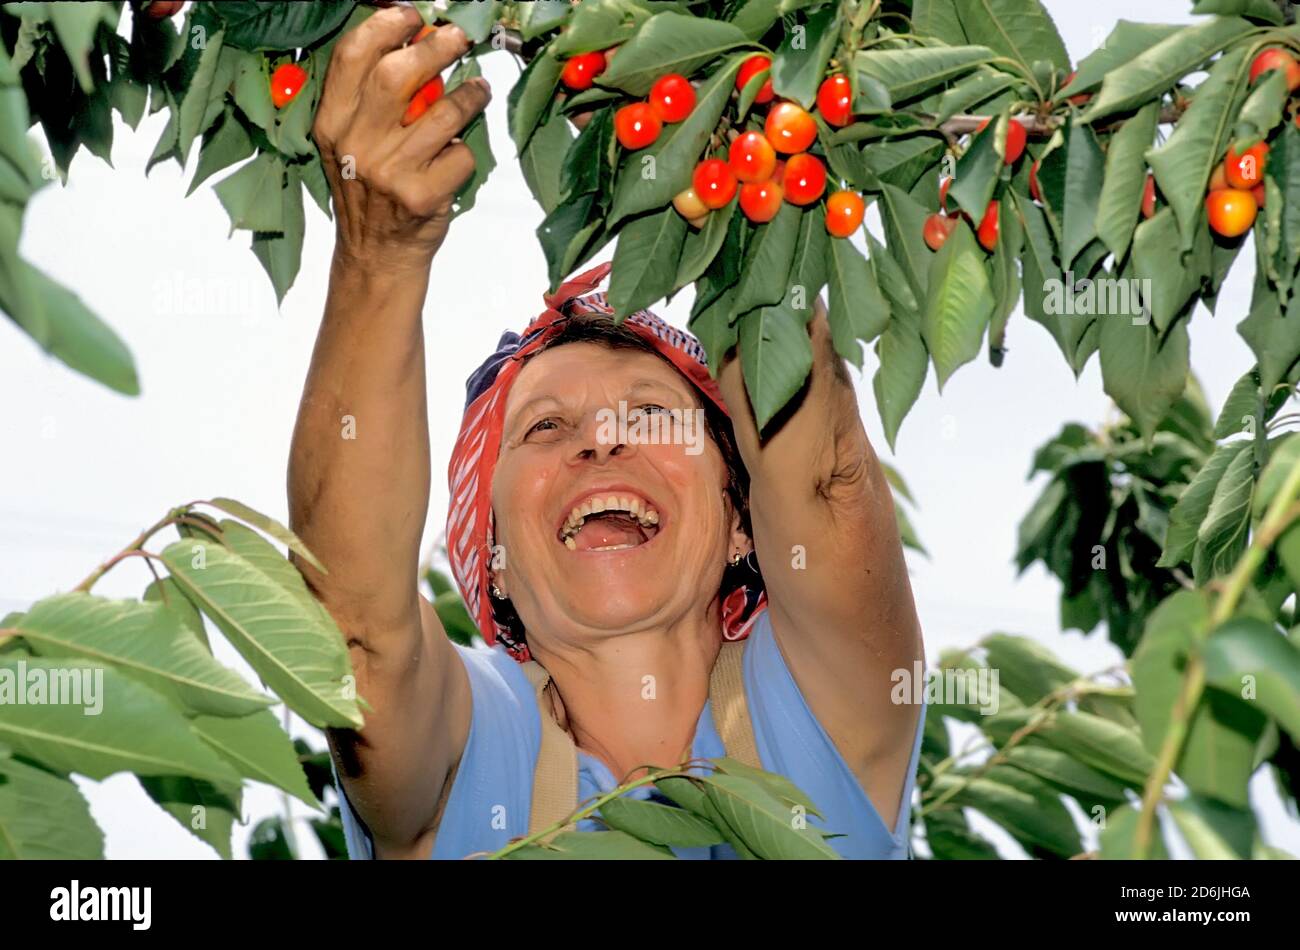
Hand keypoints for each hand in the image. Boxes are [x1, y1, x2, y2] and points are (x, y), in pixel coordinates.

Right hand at [313, 7, 490, 273]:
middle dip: (437, 48)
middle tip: (460, 38)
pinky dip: (467, 152)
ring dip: (469, 95)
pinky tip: (460, 153)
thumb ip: (372, 99)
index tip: (413, 15)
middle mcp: (356, 144)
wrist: (376, 254)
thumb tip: (419, 42)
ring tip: (478, 89)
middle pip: (399, 75)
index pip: (353, 56)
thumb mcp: (352, 142)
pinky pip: (461, 156)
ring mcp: (389, 172)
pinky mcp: (422, 197)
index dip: (386, 25)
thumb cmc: (371, 190)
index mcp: (332, 123)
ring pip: (443, 113)